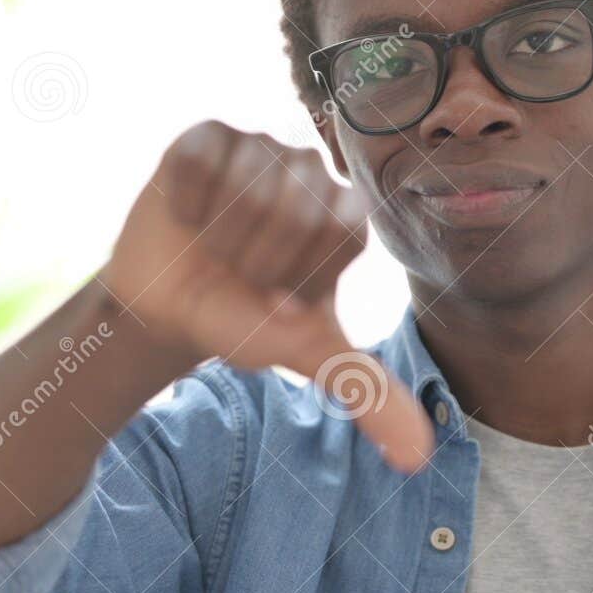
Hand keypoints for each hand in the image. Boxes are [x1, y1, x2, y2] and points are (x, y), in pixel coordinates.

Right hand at [98, 121, 433, 471]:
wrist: (174, 306)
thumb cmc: (248, 320)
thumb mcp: (311, 355)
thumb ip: (369, 393)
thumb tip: (418, 457)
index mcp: (346, 213)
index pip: (338, 235)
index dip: (298, 279)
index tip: (279, 298)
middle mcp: (311, 170)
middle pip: (295, 209)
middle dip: (259, 261)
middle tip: (242, 274)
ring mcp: (260, 146)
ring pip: (246, 185)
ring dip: (221, 235)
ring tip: (214, 247)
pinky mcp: (209, 134)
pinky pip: (201, 161)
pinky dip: (188, 202)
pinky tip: (187, 218)